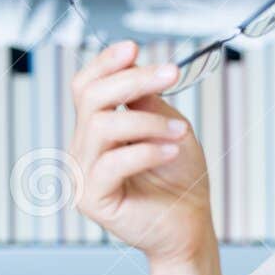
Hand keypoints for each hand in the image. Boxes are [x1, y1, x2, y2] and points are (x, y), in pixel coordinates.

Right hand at [69, 40, 214, 264]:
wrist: (192, 225)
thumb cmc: (180, 180)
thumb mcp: (168, 127)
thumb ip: (146, 100)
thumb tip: (133, 66)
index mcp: (95, 129)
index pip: (85, 86)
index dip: (105, 63)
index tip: (134, 48)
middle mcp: (82, 149)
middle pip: (91, 99)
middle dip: (133, 80)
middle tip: (170, 75)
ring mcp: (82, 174)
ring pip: (102, 127)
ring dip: (147, 122)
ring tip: (180, 132)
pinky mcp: (93, 199)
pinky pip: (112, 163)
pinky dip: (146, 151)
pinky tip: (172, 151)